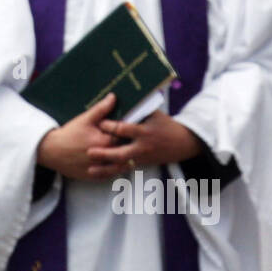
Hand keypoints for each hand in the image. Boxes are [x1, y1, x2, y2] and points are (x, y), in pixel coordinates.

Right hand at [36, 93, 127, 180]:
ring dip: (124, 161)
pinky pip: (109, 176)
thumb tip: (113, 97)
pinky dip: (114, 171)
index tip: (129, 131)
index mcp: (104, 141)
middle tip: (130, 143)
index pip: (125, 137)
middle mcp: (103, 157)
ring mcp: (98, 168)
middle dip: (128, 148)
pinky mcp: (92, 177)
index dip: (128, 134)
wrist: (50, 150)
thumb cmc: (68, 134)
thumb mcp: (85, 119)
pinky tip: (115, 165)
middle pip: (124, 153)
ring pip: (119, 167)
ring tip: (125, 154)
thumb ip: (101, 109)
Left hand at [87, 110, 203, 170]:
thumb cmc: (165, 124)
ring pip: (121, 165)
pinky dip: (112, 172)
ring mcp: (141, 157)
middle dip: (105, 153)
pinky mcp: (141, 164)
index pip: (125, 129)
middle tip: (89, 151)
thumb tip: (120, 96)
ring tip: (90, 169)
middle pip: (121, 152)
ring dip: (105, 167)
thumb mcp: (153, 113)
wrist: (182, 143)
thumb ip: (137, 108)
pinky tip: (100, 174)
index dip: (111, 127)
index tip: (99, 124)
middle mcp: (142, 146)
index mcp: (144, 131)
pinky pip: (124, 169)